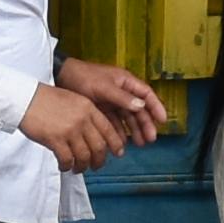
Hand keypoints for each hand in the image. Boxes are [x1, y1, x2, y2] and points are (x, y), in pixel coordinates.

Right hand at [17, 81, 128, 170]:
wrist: (25, 98)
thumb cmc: (46, 99)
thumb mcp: (73, 100)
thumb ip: (86, 115)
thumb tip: (94, 134)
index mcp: (88, 108)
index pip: (109, 129)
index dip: (116, 144)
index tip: (119, 153)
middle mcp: (82, 120)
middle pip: (99, 146)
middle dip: (100, 160)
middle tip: (96, 166)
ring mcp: (69, 130)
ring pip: (84, 156)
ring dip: (83, 166)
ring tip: (78, 169)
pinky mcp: (55, 139)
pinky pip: (67, 159)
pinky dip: (67, 166)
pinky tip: (64, 166)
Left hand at [60, 56, 174, 144]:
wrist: (60, 77)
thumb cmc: (83, 77)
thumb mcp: (104, 87)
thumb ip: (122, 98)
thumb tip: (141, 106)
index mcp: (125, 82)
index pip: (147, 94)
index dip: (156, 107)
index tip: (163, 120)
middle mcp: (122, 92)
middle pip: (139, 109)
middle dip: (146, 124)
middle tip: (150, 139)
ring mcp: (112, 101)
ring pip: (127, 118)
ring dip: (134, 130)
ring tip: (139, 144)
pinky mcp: (102, 110)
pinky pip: (114, 122)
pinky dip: (119, 132)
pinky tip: (121, 142)